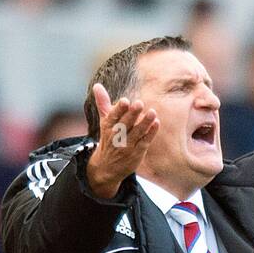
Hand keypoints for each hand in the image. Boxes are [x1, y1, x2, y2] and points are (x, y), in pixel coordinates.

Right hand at [85, 82, 159, 198]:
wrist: (107, 167)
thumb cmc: (109, 138)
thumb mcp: (104, 122)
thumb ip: (103, 103)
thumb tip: (97, 85)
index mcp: (108, 126)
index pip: (113, 116)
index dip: (119, 109)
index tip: (125, 101)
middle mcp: (117, 136)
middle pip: (125, 124)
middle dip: (132, 114)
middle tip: (139, 103)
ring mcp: (128, 145)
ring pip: (137, 132)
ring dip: (145, 122)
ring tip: (152, 112)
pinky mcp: (138, 152)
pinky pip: (145, 141)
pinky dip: (150, 133)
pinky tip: (156, 123)